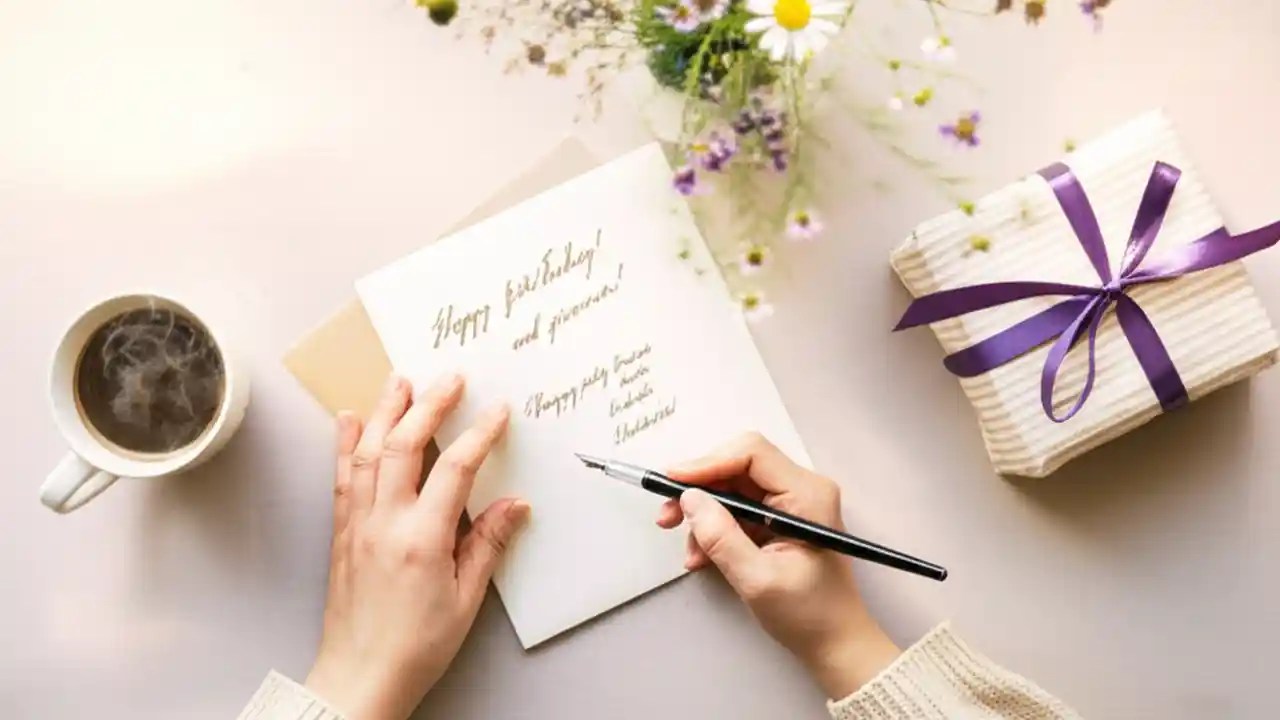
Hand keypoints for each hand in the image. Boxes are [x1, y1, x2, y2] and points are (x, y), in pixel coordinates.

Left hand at [304, 374, 528, 719]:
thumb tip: (514, 505)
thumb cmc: (415, 646)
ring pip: (366, 452)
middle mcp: (384, 523)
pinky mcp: (341, 533)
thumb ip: (488, 545)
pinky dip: (346, 443)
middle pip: (403, 446)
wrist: (360, 677)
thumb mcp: (467, 599)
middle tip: (449, 378)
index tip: (497, 412)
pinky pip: (342, 476)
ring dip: (386, 411)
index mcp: (421, 540)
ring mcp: (357, 525)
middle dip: (428, 405)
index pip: (454, 469)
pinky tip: (351, 420)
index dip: (479, 434)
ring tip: (401, 380)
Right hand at [656, 433, 899, 699]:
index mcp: (807, 494)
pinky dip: (717, 527)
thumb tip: (689, 500)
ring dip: (705, 514)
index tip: (672, 481)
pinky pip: (739, 507)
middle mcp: (802, 488)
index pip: (751, 454)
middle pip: (738, 466)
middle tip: (668, 516)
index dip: (707, 463)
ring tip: (692, 551)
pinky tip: (704, 555)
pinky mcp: (780, 517)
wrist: (835, 641)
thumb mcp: (757, 580)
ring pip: (733, 487)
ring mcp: (792, 502)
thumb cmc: (809, 614)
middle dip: (700, 490)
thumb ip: (721, 538)